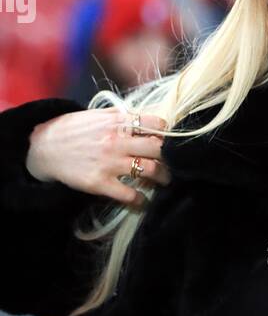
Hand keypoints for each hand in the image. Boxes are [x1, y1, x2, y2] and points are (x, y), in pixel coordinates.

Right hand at [25, 107, 171, 209]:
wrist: (44, 147)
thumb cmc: (75, 130)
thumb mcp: (100, 116)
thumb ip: (125, 118)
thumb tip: (152, 120)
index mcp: (118, 122)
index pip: (157, 124)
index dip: (167, 133)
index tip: (170, 141)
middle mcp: (117, 141)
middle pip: (159, 148)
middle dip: (171, 157)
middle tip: (174, 163)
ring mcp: (109, 162)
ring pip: (150, 170)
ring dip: (163, 177)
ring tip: (164, 180)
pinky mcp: (99, 182)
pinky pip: (129, 194)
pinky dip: (141, 199)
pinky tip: (142, 199)